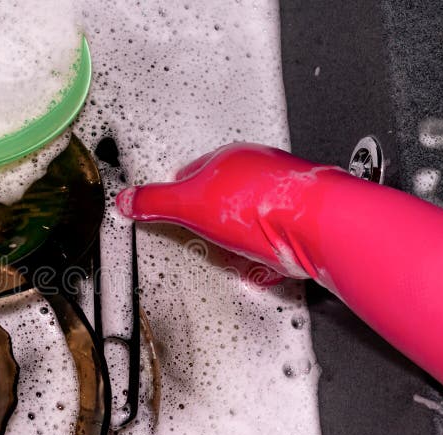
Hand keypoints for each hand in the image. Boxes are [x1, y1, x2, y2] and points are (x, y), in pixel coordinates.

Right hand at [116, 143, 342, 279]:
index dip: (178, 191)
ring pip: (251, 215)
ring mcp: (282, 195)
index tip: (170, 205)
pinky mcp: (301, 221)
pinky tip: (261, 266)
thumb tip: (127, 200)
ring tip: (231, 253)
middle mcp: (257, 172)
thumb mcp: (189, 206)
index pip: (192, 172)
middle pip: (223, 194)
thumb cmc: (259, 207)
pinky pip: (275, 237)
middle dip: (211, 216)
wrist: (315, 226)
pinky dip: (265, 252)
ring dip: (239, 236)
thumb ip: (155, 203)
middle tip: (199, 233)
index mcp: (227, 160)